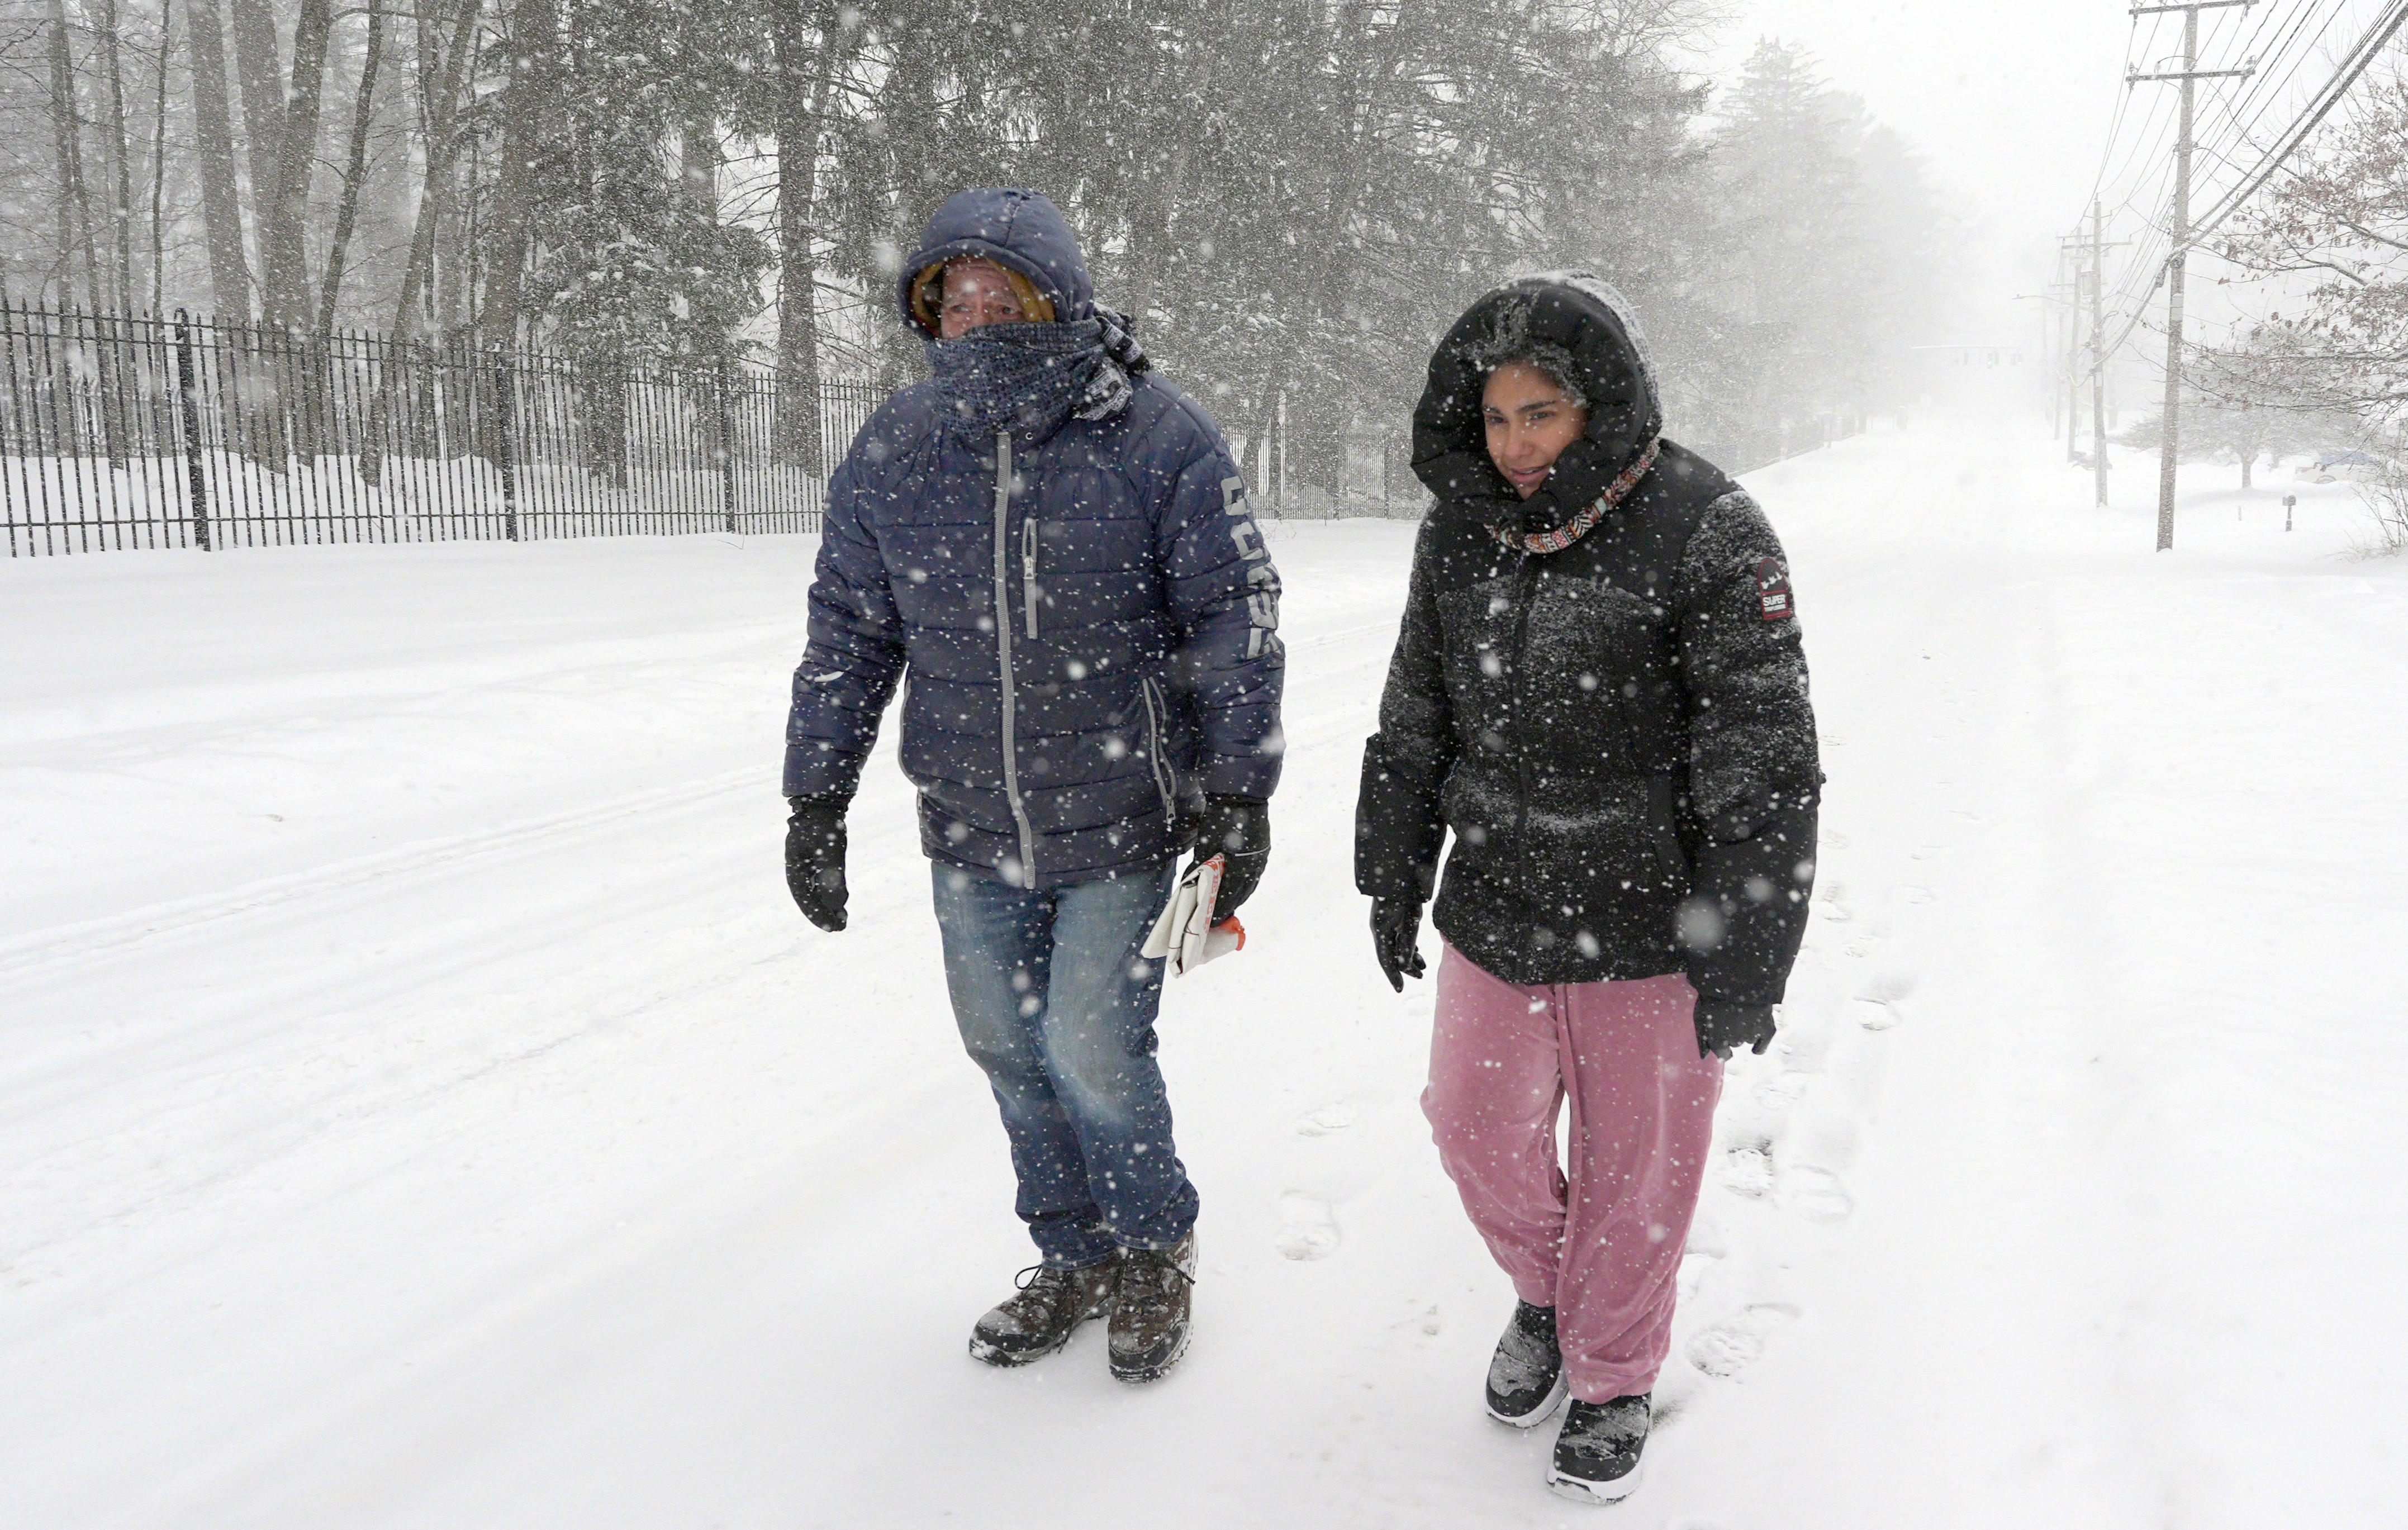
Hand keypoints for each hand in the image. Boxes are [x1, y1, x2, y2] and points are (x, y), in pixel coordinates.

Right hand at [785, 795, 848, 930]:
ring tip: (843, 921)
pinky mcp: (816, 861)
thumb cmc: (824, 825)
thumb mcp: (831, 852)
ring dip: (827, 907)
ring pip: (815, 892)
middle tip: (840, 928)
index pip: (804, 898)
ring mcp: (806, 865)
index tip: (831, 927)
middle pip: (808, 898)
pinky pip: (820, 883)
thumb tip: (838, 904)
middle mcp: (798, 869)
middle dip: (823, 914)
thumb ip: (833, 877)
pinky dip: (830, 894)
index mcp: (794, 867)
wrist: (823, 804)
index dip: (817, 914)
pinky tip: (842, 904)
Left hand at [1191, 794, 1269, 916]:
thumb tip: (1189, 883)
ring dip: (1239, 896)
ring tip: (1227, 904)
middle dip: (1229, 906)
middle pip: (1242, 894)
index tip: (1211, 921)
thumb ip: (1199, 867)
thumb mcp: (1205, 844)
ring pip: (1250, 885)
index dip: (1220, 910)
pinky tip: (1237, 886)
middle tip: (1216, 916)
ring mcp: (1261, 859)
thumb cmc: (1219, 818)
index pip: (1229, 897)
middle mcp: (1254, 867)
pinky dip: (1245, 883)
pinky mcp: (1262, 851)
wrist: (1241, 794)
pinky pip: (1254, 874)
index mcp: (1240, 867)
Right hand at [1371, 897, 1425, 991]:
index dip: (1393, 975)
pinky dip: (1408, 946)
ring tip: (1423, 968)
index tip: (1400, 990)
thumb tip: (1406, 964)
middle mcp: (1381, 928)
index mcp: (1381, 930)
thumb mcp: (1410, 920)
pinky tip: (1417, 953)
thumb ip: (1408, 943)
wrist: (1400, 872)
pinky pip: (1399, 937)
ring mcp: (1385, 923)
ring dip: (1409, 957)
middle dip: (1405, 968)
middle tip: (1420, 977)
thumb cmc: (1405, 895)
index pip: (1386, 959)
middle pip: (1391, 954)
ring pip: (1396, 946)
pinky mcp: (1392, 918)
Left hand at [1694, 999, 1774, 1060]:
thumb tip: (1704, 1047)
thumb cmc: (1714, 995)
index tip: (1724, 1047)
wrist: (1738, 981)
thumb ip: (1705, 1029)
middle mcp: (1734, 1041)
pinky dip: (1761, 1045)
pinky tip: (1757, 1047)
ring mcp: (1751, 1036)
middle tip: (1733, 1017)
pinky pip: (1764, 1043)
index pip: (1722, 1053)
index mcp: (1717, 1039)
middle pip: (1735, 1042)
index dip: (1723, 1050)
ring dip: (1746, 1030)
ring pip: (1748, 1038)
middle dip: (1733, 1032)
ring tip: (1744, 1015)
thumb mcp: (1701, 1012)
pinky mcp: (1767, 1029)